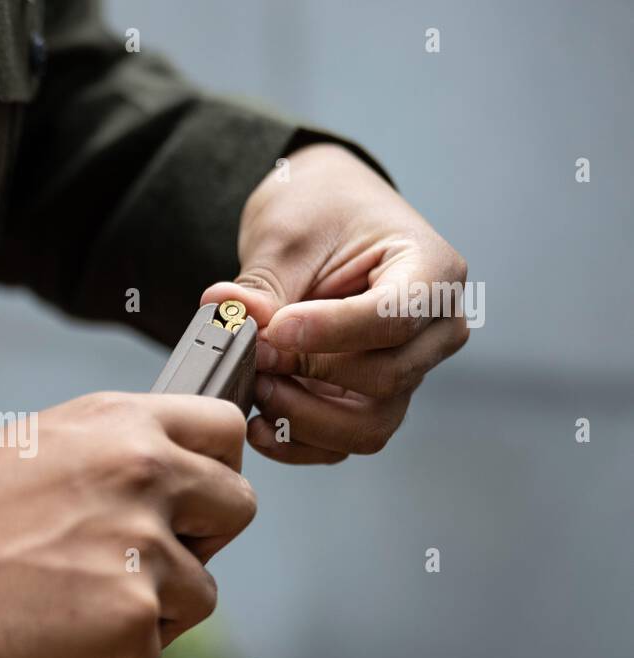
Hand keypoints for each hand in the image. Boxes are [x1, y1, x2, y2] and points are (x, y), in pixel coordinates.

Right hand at [0, 392, 255, 657]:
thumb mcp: (38, 447)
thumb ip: (107, 452)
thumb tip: (155, 479)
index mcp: (120, 421)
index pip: (222, 424)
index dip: (219, 467)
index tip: (200, 499)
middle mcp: (143, 470)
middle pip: (238, 506)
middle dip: (202, 542)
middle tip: (153, 566)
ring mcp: (144, 544)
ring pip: (200, 593)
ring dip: (156, 617)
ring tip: (97, 623)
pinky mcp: (133, 614)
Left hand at [202, 142, 469, 463]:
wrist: (325, 216)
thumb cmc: (322, 211)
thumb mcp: (289, 235)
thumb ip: (264, 284)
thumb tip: (224, 312)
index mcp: (433, 272)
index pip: (394, 318)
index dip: (330, 332)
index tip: (276, 329)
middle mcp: (435, 330)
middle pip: (387, 379)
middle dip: (310, 374)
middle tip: (255, 355)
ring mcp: (409, 371)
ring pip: (369, 426)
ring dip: (305, 417)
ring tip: (258, 388)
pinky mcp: (374, 400)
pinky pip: (345, 443)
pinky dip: (299, 441)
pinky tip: (260, 423)